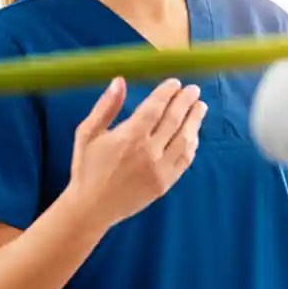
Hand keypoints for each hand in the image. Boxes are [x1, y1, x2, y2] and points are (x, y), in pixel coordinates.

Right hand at [65, 77, 206, 228]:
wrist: (91, 208)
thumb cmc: (87, 168)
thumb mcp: (87, 133)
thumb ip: (106, 106)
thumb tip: (120, 80)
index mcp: (129, 137)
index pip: (155, 108)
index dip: (167, 92)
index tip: (175, 82)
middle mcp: (148, 152)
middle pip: (174, 120)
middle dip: (186, 101)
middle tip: (193, 90)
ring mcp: (159, 169)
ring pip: (185, 139)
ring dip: (195, 120)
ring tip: (200, 106)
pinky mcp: (165, 183)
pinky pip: (185, 160)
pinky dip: (193, 144)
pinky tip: (194, 133)